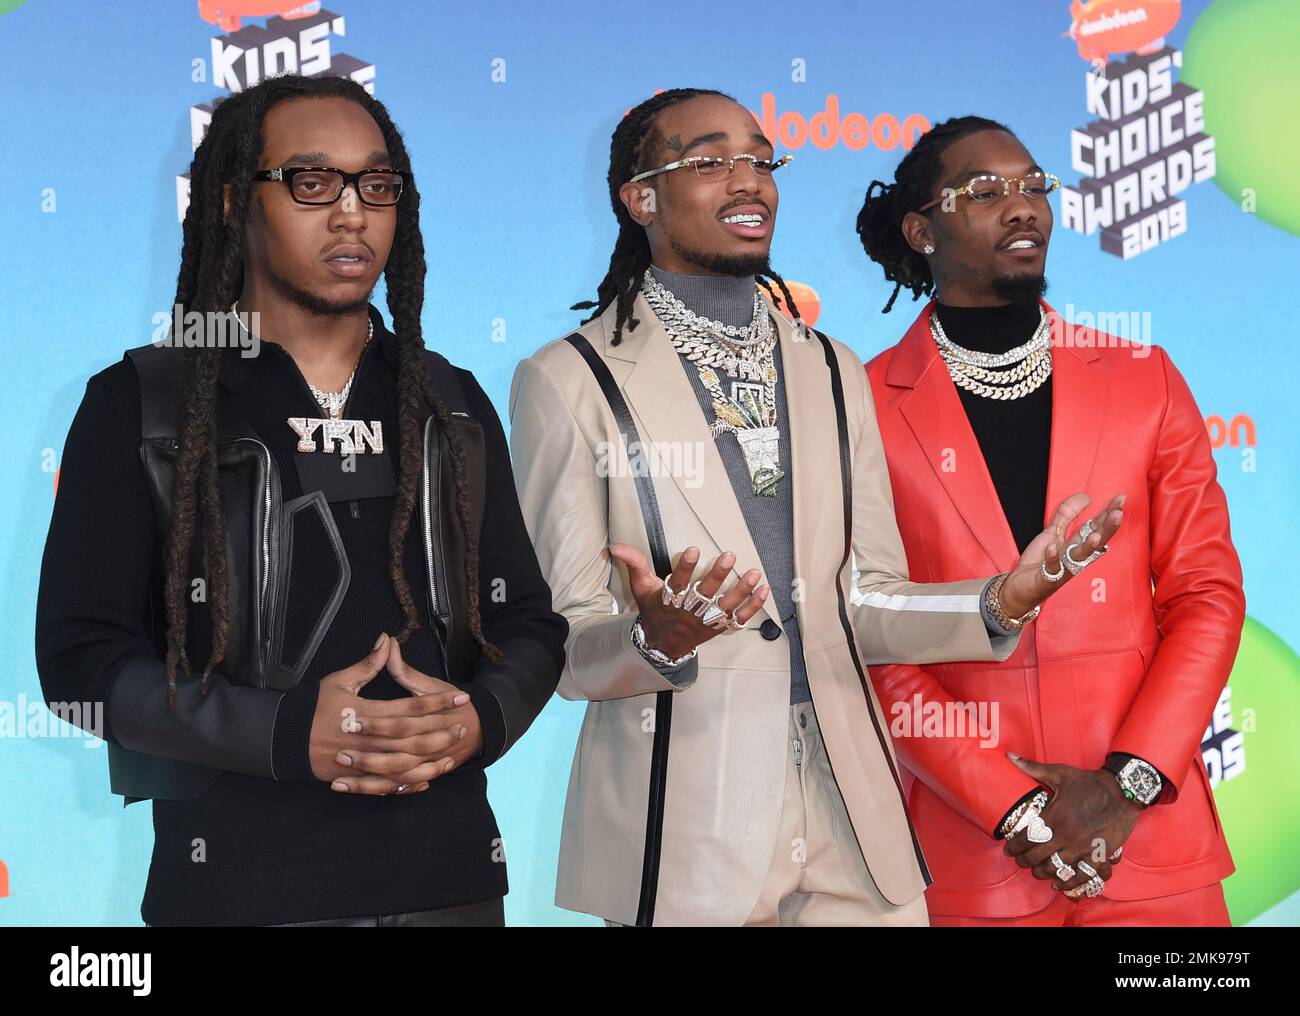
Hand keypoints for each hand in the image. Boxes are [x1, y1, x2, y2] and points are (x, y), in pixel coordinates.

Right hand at [328, 634, 483, 793]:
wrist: (283, 738)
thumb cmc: (312, 707)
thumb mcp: (340, 681)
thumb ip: (369, 664)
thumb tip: (387, 640)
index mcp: (367, 712)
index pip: (411, 706)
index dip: (438, 702)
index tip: (459, 697)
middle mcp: (368, 739)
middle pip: (413, 737)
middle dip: (441, 732)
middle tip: (463, 726)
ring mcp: (362, 761)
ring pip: (404, 764)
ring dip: (430, 760)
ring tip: (451, 754)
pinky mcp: (356, 777)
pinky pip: (386, 784)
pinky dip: (407, 784)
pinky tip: (426, 779)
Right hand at [610, 543, 769, 659]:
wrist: (663, 642)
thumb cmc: (655, 610)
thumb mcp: (641, 587)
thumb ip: (634, 563)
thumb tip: (616, 546)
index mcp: (670, 600)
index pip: (677, 582)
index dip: (684, 566)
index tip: (693, 549)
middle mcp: (690, 611)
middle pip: (705, 593)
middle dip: (718, 575)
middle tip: (729, 555)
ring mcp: (706, 621)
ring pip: (726, 606)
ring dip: (741, 591)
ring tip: (754, 574)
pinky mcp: (719, 627)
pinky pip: (739, 619)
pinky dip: (753, 606)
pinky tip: (763, 591)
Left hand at [998, 492, 1125, 618]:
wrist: (1019, 587)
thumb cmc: (1039, 562)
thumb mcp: (1053, 533)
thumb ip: (1067, 515)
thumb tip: (1086, 496)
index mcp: (1077, 545)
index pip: (1097, 527)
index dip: (1108, 513)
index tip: (1120, 498)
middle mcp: (1074, 557)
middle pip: (1095, 541)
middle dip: (1107, 528)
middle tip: (1118, 513)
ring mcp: (1063, 568)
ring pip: (1079, 557)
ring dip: (1088, 547)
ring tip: (1096, 536)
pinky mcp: (1047, 577)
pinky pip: (1051, 567)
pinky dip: (1052, 558)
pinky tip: (1052, 548)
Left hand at [1002, 754, 1141, 896]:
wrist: (1123, 791)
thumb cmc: (1089, 783)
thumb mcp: (1060, 773)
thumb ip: (1033, 768)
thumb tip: (1009, 756)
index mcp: (1054, 816)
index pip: (1026, 838)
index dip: (1014, 847)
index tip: (1008, 850)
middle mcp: (1066, 834)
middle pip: (1037, 856)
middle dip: (1024, 861)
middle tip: (1019, 861)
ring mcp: (1083, 847)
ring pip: (1056, 868)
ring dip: (1043, 872)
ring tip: (1036, 871)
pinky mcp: (1099, 855)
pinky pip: (1081, 875)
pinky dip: (1068, 883)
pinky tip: (1059, 884)